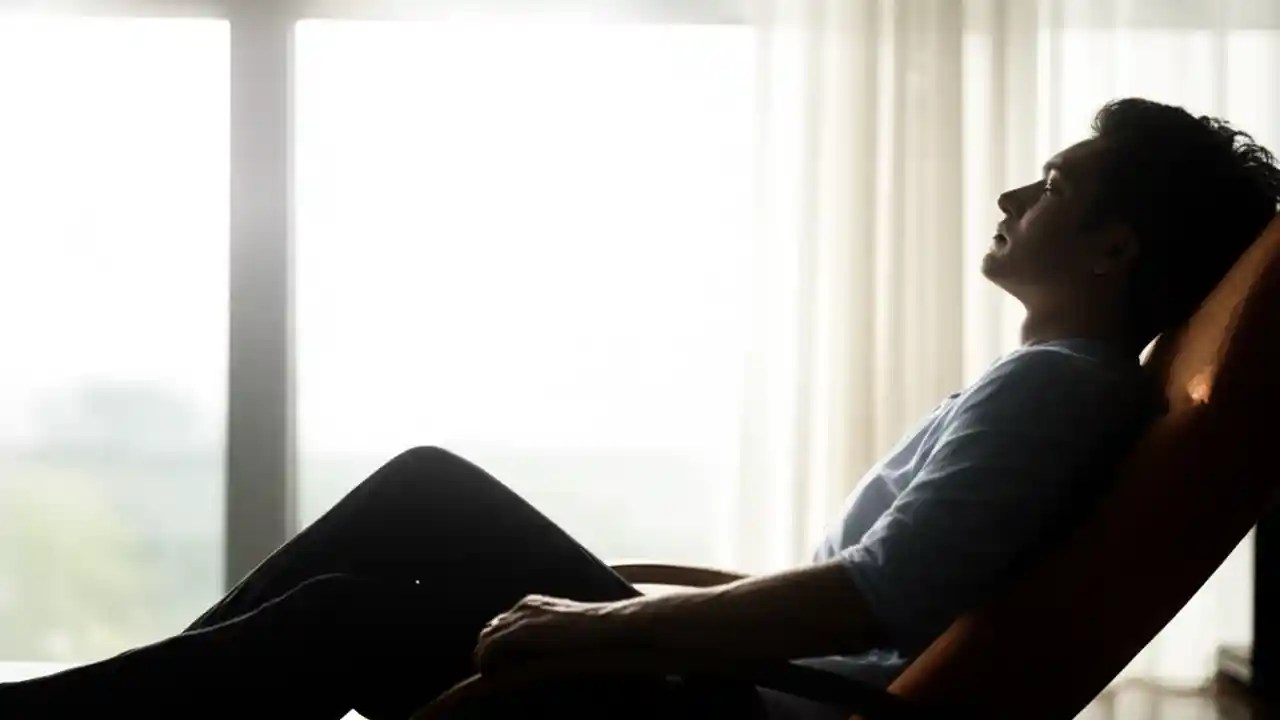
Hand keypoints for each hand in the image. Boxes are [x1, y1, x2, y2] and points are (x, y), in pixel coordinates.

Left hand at [473, 595, 625, 676]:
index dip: (499, 644)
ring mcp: (521, 617)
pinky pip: (490, 649)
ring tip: (493, 678)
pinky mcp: (521, 631)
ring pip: (486, 639)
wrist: (607, 629)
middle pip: (490, 629)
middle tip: (493, 674)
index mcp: (534, 603)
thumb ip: (550, 635)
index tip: (503, 664)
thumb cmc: (597, 633)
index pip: (503, 622)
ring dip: (486, 660)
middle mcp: (524, 606)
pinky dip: (488, 664)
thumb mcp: (567, 631)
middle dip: (488, 652)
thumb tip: (545, 651)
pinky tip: (494, 677)